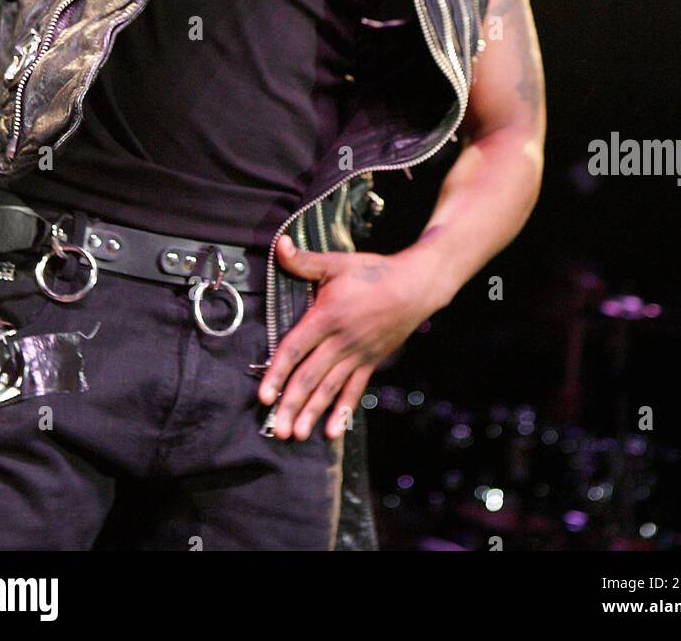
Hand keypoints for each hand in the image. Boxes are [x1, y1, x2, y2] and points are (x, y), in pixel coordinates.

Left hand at [258, 235, 435, 440]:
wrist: (415, 286)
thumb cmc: (373, 272)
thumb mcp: (337, 263)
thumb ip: (305, 261)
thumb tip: (279, 245)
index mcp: (327, 316)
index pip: (296, 348)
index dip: (278, 372)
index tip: (264, 395)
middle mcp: (341, 341)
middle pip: (311, 376)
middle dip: (291, 404)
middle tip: (275, 431)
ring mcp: (357, 354)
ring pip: (330, 388)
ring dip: (311, 412)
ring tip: (295, 435)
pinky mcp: (370, 362)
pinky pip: (354, 390)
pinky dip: (342, 412)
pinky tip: (331, 432)